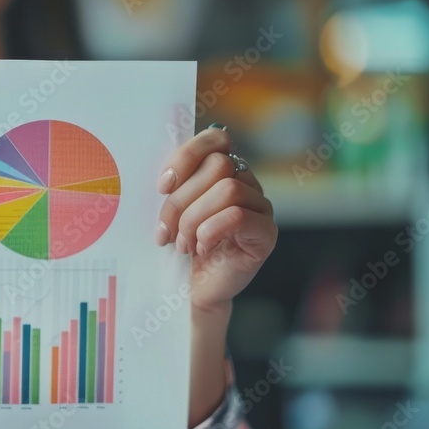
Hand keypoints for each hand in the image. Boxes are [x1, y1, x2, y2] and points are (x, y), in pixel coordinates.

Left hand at [155, 125, 276, 316]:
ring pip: (227, 190)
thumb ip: (174, 185)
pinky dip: (210, 232)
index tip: (162, 186)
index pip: (216, 139)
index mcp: (223, 170)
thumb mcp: (171, 209)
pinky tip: (201, 249)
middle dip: (182, 200)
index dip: (187, 156)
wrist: (192, 290)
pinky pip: (238, 216)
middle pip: (218, 166)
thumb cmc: (179, 246)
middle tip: (165, 230)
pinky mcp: (266, 233)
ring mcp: (260, 207)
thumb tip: (166, 175)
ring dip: (194, 220)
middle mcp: (246, 182)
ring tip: (182, 244)